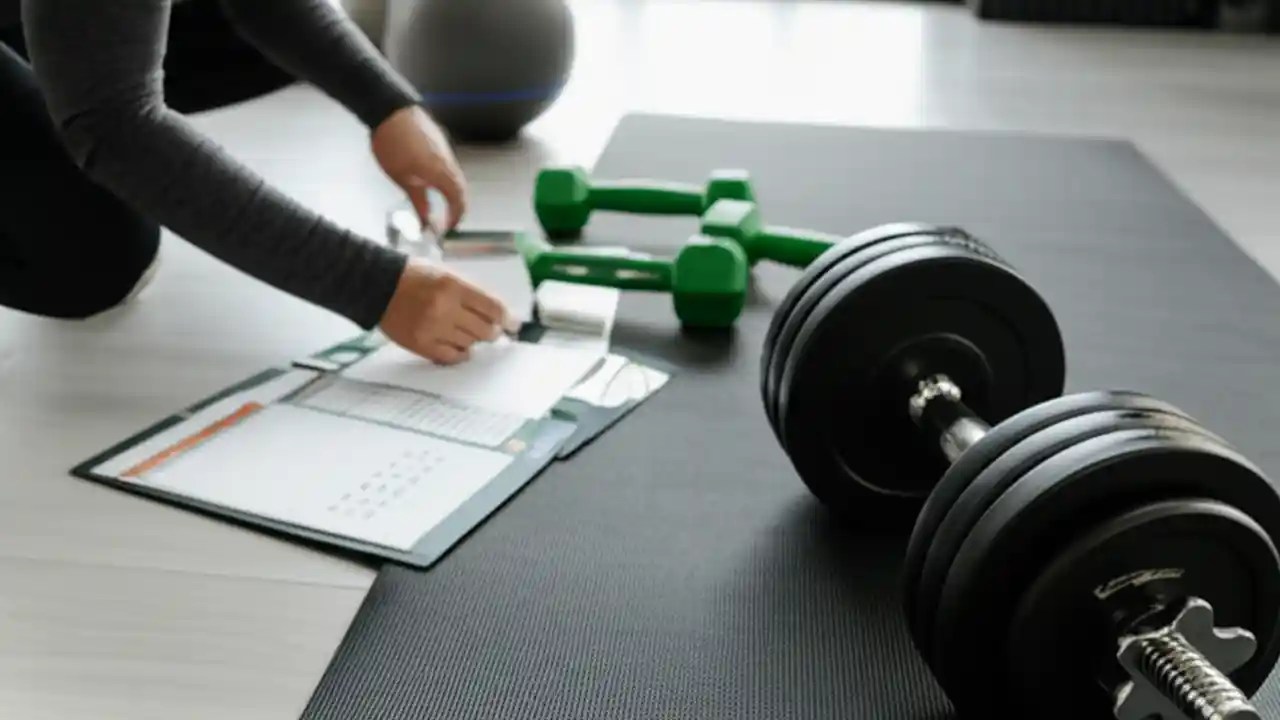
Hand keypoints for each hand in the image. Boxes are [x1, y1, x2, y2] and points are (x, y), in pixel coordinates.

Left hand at [372, 105, 466, 231]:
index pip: (458, 201)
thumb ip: (418, 201)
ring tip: (437, 203)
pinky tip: (429, 181)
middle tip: (446, 219)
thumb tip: (427, 220)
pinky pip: (447, 164)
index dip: (455, 217)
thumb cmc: (392, 143)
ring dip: (450, 192)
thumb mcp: (401, 178)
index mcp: (441, 173)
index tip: (448, 228)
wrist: (388, 108)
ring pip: (454, 176)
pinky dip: (444, 178)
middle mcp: (448, 161)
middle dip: (456, 207)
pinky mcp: (438, 141)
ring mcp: (444, 149)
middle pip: (460, 189)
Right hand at [380, 258, 515, 363]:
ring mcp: (433, 329)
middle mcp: (445, 309)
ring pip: (470, 344)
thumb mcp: (448, 274)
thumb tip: (498, 314)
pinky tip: (457, 345)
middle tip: (490, 330)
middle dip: (491, 331)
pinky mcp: (421, 345)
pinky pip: (452, 357)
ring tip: (464, 331)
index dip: (507, 319)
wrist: (378, 286)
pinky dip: (459, 353)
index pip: (493, 309)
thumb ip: (472, 293)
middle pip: (485, 331)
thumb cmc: (415, 277)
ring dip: (472, 340)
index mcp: (453, 286)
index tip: (512, 324)